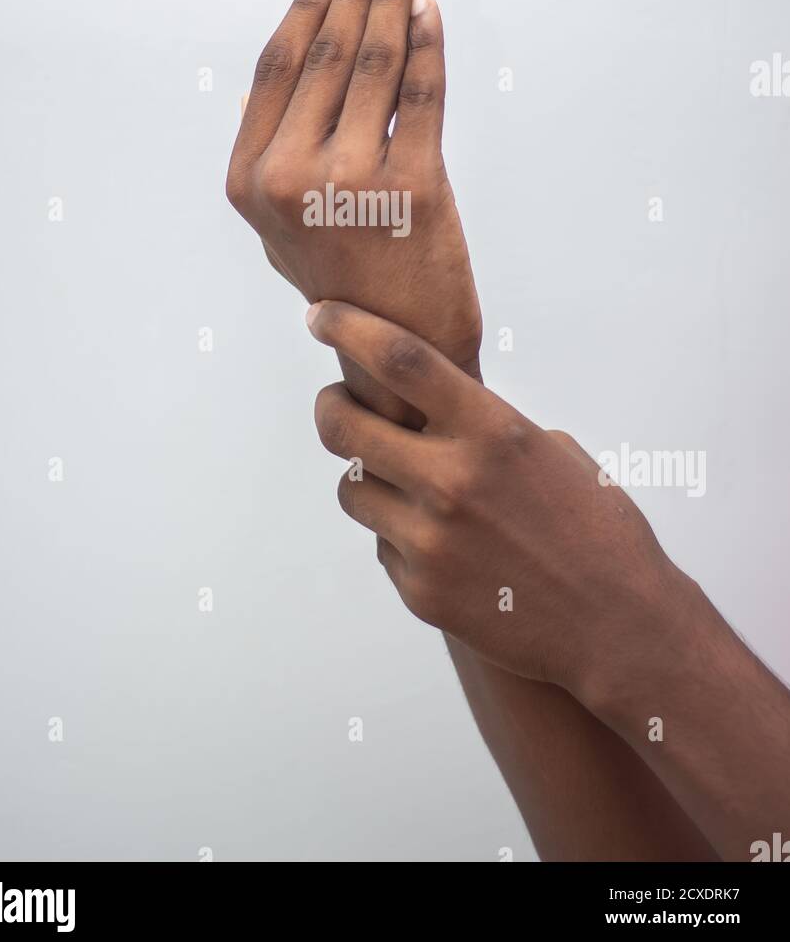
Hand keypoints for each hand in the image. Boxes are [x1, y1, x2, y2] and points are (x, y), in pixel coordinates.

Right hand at [226, 0, 481, 378]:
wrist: (395, 348)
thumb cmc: (338, 281)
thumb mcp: (277, 227)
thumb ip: (266, 156)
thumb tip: (260, 82)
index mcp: (250, 179)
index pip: (278, 66)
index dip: (307, 4)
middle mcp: (291, 176)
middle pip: (325, 52)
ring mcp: (352, 183)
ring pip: (374, 64)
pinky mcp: (415, 190)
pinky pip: (424, 95)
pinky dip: (429, 44)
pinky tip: (430, 11)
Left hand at [307, 298, 693, 700]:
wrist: (619, 626)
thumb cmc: (595, 527)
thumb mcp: (547, 451)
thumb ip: (481, 426)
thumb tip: (423, 410)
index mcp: (492, 431)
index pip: (399, 359)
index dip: (348, 327)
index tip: (322, 316)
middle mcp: (452, 481)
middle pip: (343, 427)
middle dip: (330, 407)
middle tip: (336, 404)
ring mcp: (431, 540)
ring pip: (352, 489)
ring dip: (367, 478)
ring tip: (405, 483)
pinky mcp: (420, 591)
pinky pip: (383, 545)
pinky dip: (401, 536)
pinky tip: (447, 545)